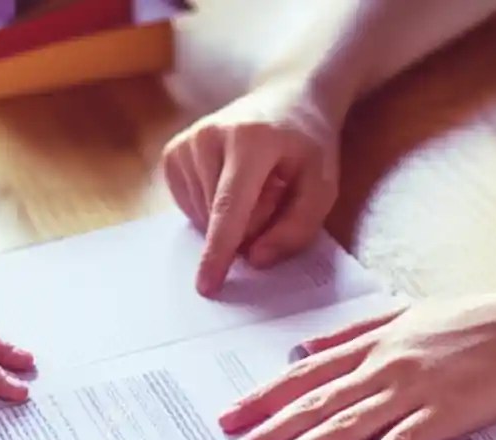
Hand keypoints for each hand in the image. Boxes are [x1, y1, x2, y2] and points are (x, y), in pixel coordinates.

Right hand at [163, 80, 342, 295]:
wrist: (286, 98)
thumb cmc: (307, 145)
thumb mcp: (322, 186)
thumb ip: (296, 227)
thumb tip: (253, 259)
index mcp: (250, 141)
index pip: (230, 207)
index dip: (219, 250)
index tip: (206, 285)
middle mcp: (208, 137)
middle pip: (219, 218)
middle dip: (248, 226)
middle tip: (273, 192)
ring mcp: (185, 143)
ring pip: (203, 218)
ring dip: (232, 218)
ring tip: (253, 183)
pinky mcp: (172, 154)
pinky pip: (191, 208)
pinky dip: (213, 210)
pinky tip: (230, 184)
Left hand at [219, 292, 495, 439]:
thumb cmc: (475, 319)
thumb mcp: (408, 312)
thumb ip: (356, 330)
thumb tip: (307, 344)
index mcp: (374, 343)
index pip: (306, 373)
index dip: (264, 396)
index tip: (229, 415)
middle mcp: (383, 366)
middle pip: (313, 403)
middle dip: (265, 430)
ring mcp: (413, 391)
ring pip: (343, 424)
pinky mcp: (445, 415)